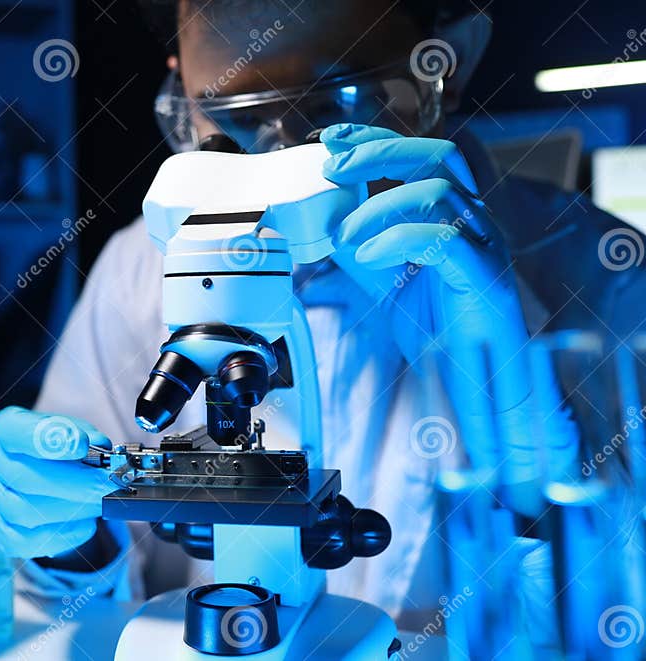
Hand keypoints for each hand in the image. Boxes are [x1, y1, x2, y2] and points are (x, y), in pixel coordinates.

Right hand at [0, 406, 115, 557]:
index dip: (50, 439)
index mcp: (4, 429)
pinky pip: (24, 543)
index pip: (17, 432)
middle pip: (24, 478)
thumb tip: (102, 448)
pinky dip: (60, 537)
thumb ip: (85, 435)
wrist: (32, 468)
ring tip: (100, 502)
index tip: (82, 444)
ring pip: (24, 512)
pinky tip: (86, 525)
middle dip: (74, 483)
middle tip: (108, 485)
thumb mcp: (68, 428)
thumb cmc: (53, 447)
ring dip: (70, 510)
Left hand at [320, 123, 577, 514]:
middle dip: (381, 152)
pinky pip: (445, 239)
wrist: (474, 381)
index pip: (420, 155)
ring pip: (439, 192)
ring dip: (381, 206)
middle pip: (438, 156)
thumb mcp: (383, 279)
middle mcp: (472, 222)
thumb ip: (357, 247)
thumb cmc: (439, 329)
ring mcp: (484, 246)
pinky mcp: (485, 277)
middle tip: (335, 169)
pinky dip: (399, 239)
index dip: (377, 138)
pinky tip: (369, 256)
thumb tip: (319, 220)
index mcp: (449, 215)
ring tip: (346, 236)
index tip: (332, 140)